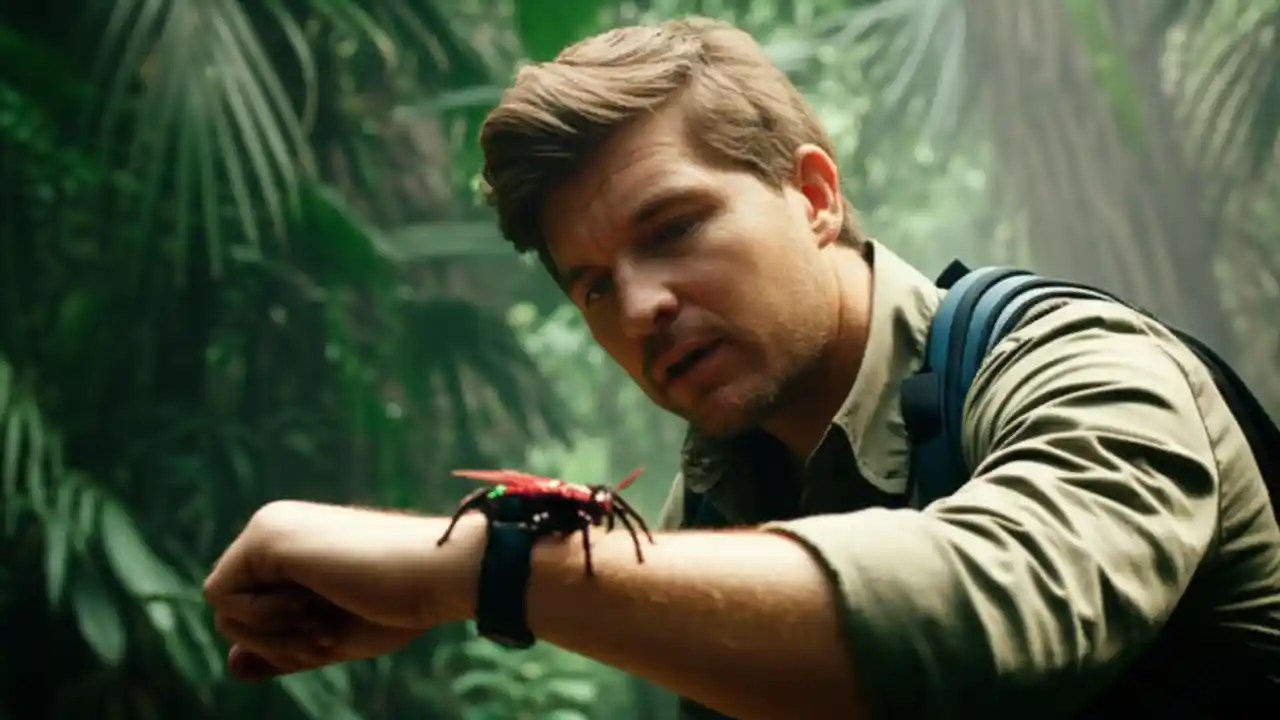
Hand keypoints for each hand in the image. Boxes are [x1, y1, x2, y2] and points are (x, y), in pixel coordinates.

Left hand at [202, 500, 483, 679]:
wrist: (436, 574)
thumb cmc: (396, 604)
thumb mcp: (329, 636)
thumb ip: (283, 648)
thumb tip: (233, 663)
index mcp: (292, 548)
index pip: (252, 613)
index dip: (281, 641)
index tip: (329, 634)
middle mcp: (275, 530)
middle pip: (232, 613)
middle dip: (275, 642)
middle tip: (325, 632)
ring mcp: (268, 529)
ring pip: (222, 611)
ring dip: (272, 637)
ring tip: (321, 623)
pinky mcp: (266, 538)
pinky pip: (221, 599)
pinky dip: (261, 619)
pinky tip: (309, 602)